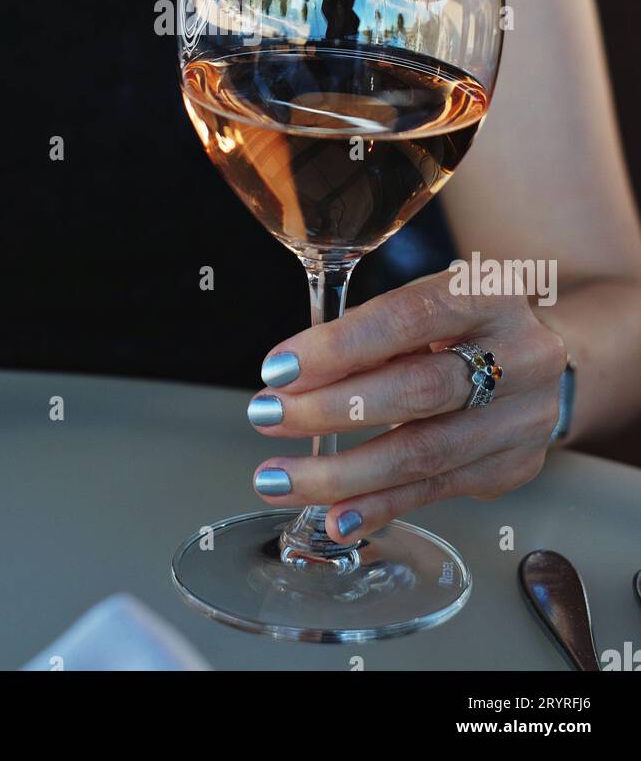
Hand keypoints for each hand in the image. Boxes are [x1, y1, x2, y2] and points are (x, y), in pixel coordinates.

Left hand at [249, 270, 566, 541]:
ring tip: (280, 479)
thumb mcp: (425, 305)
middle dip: (331, 409)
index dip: (339, 347)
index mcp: (490, 292)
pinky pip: (437, 492)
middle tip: (267, 416)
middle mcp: (522, 353)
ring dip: (342, 473)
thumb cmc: (460, 325)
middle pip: (418, 390)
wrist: (541, 360)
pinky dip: (380, 505)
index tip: (279, 369)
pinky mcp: (516, 465)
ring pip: (425, 453)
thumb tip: (292, 377)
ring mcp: (526, 416)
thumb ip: (370, 333)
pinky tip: (336, 516)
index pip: (408, 318)